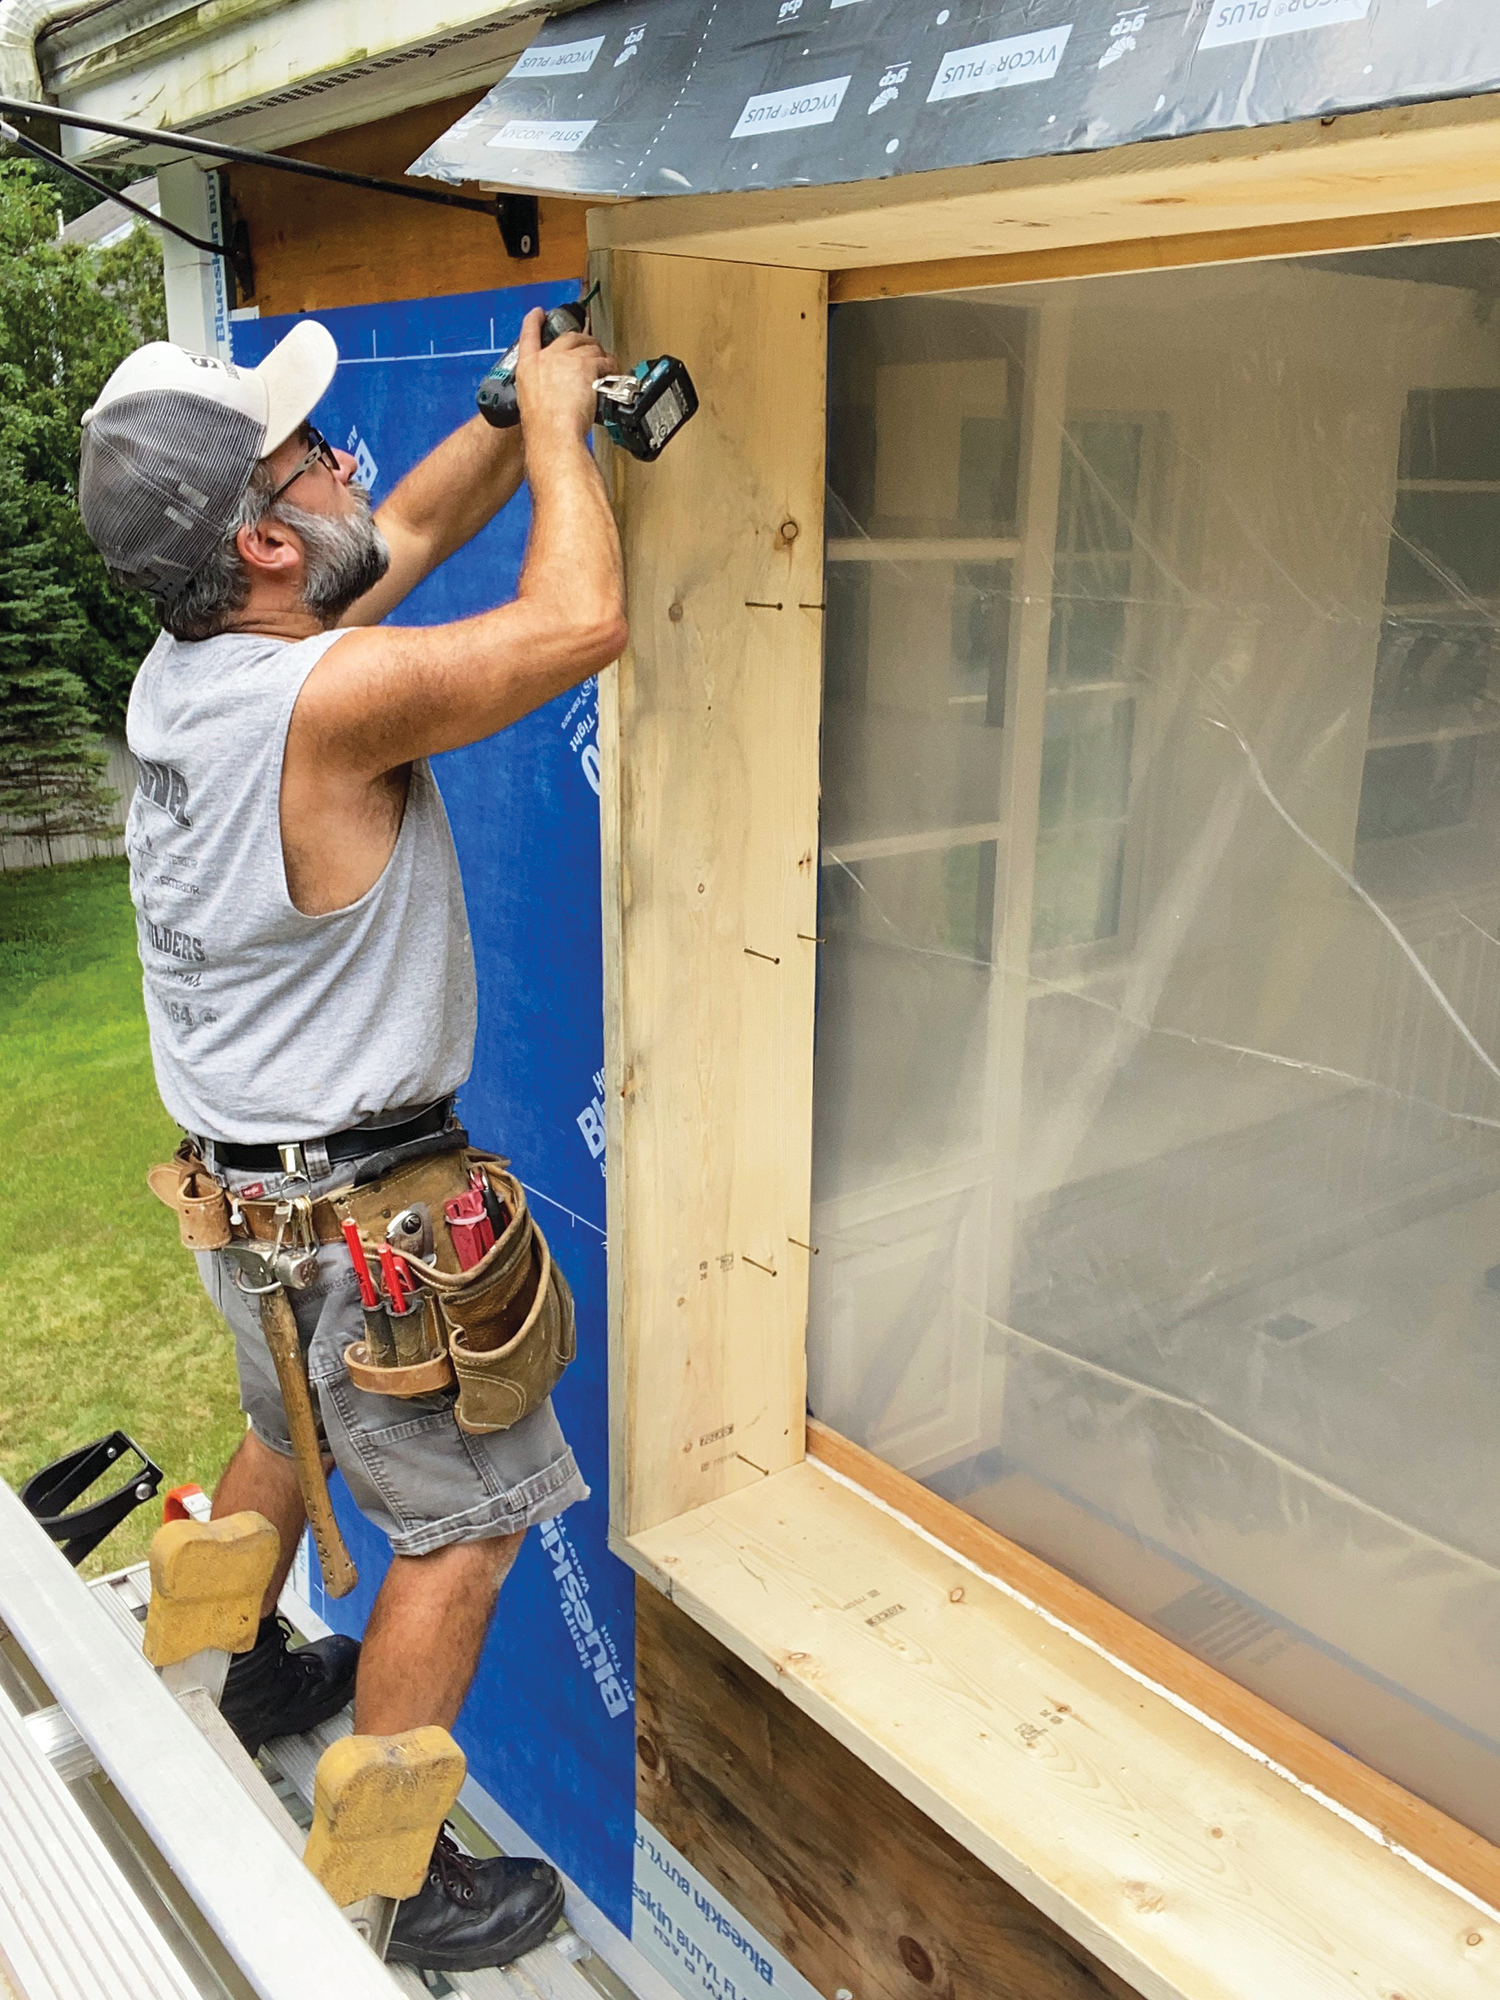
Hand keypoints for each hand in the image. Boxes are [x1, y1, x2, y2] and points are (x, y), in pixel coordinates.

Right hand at [514, 309, 615, 441]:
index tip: (539, 313)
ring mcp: (566, 359)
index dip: (534, 321)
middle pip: (568, 337)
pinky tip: (612, 375)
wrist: (553, 433)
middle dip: (582, 340)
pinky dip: (611, 366)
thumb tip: (553, 393)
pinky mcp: (586, 365)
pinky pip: (604, 360)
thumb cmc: (543, 428)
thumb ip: (541, 389)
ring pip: (589, 346)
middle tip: (590, 348)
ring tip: (605, 365)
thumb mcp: (531, 403)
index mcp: (527, 367)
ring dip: (599, 354)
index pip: (528, 335)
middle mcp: (545, 358)